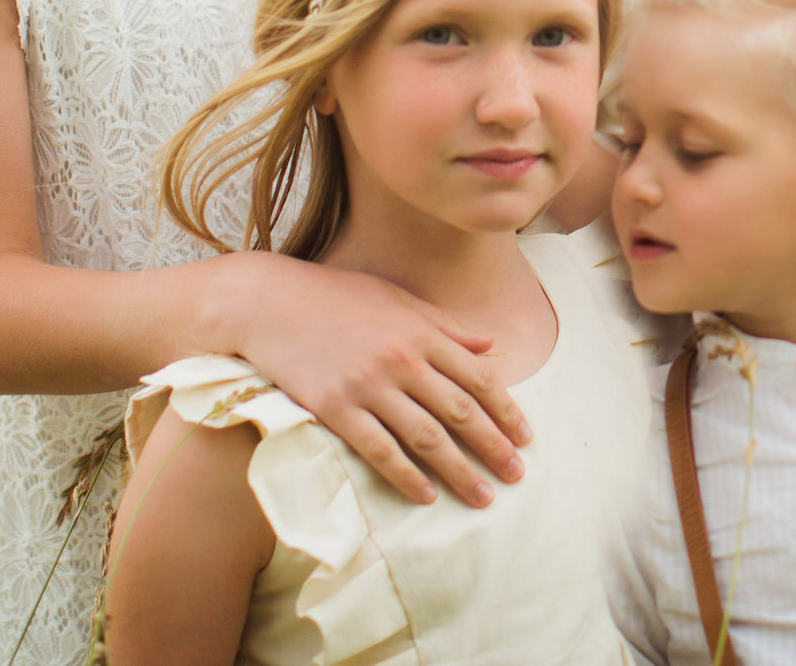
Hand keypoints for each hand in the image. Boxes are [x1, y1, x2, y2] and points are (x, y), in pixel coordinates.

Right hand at [228, 253, 530, 506]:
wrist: (269, 302)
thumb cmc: (336, 298)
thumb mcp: (398, 299)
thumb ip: (446, 325)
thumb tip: (491, 344)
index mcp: (422, 332)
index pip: (478, 378)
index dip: (506, 410)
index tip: (526, 437)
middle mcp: (402, 360)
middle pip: (460, 412)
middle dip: (494, 447)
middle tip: (517, 475)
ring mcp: (368, 385)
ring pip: (426, 437)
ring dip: (459, 470)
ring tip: (483, 496)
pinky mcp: (335, 408)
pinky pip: (379, 450)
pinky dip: (406, 476)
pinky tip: (426, 496)